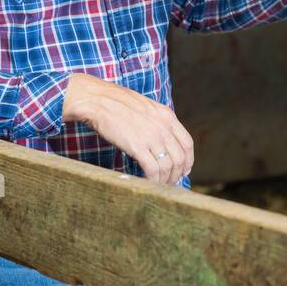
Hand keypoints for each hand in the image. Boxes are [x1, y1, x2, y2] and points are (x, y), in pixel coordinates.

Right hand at [63, 74, 193, 183]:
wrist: (98, 100)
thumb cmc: (117, 104)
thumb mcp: (146, 108)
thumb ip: (157, 122)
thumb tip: (161, 141)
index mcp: (167, 116)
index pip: (187, 143)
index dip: (188, 160)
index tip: (183, 170)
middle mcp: (163, 127)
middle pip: (179, 158)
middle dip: (176, 174)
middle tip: (169, 182)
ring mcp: (152, 137)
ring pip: (168, 166)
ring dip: (165, 180)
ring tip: (158, 185)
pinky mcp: (137, 146)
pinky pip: (153, 169)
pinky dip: (153, 180)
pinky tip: (148, 182)